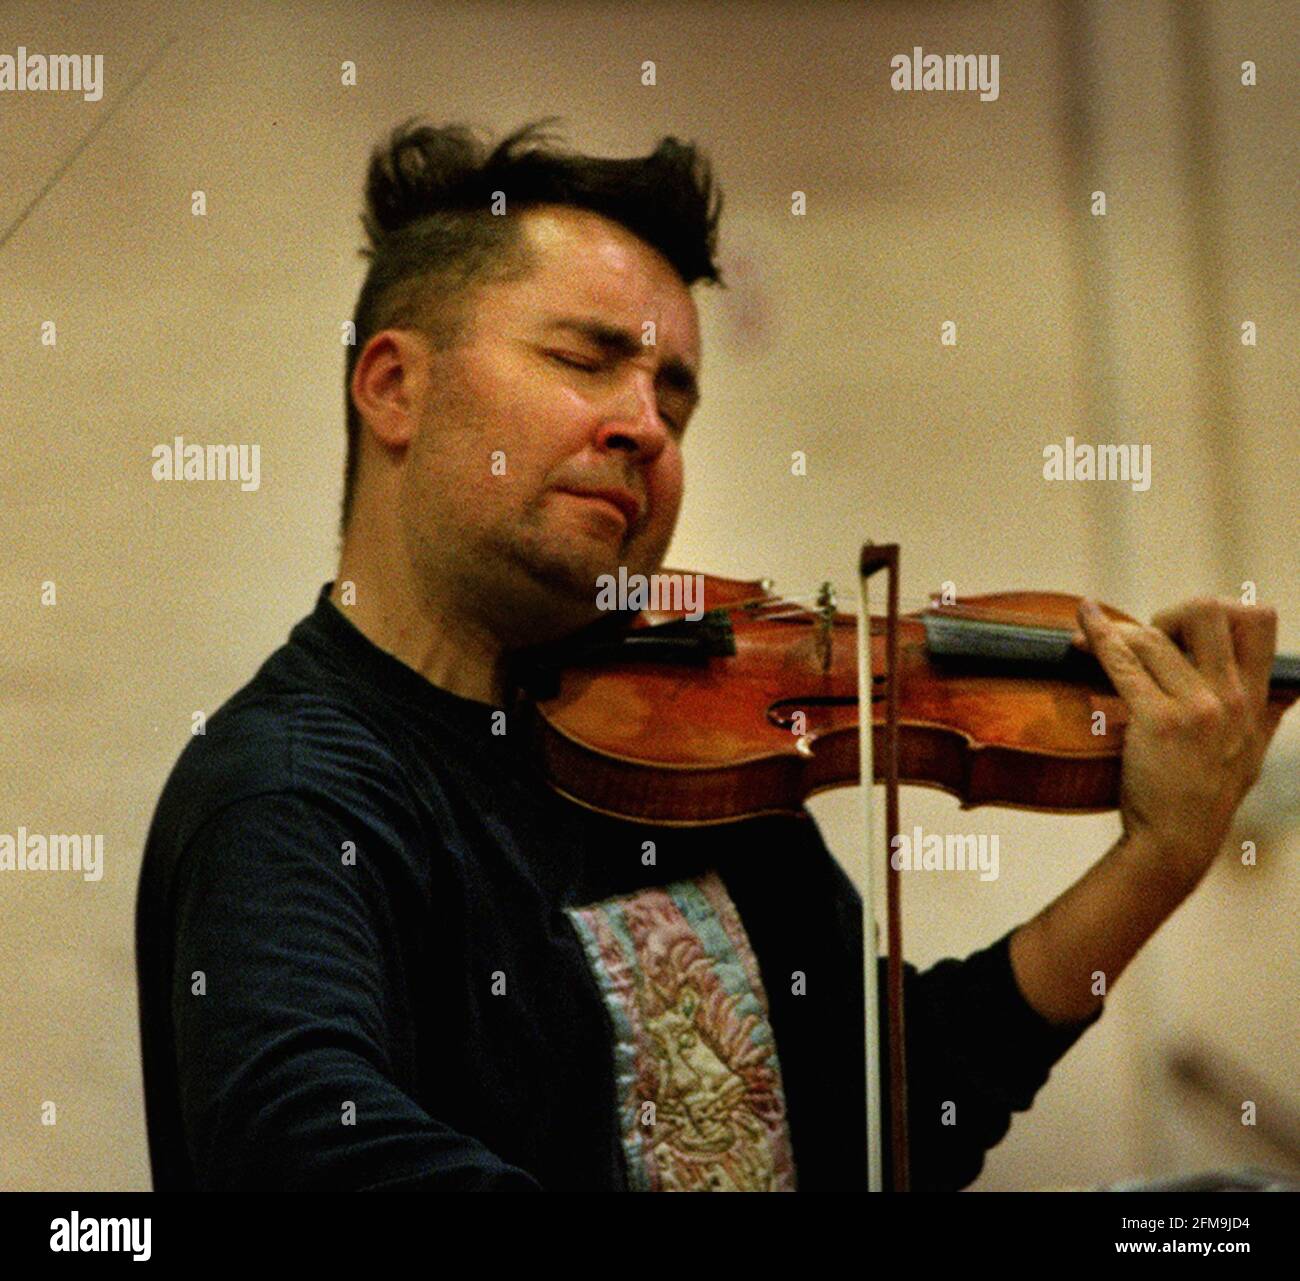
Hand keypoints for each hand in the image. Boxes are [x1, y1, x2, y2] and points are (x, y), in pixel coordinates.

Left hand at [1075, 595, 1282, 892]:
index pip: (1260, 619)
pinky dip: (1095, 638)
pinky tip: (1082, 623)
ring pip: (1154, 636)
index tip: (1188, 631)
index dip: (1221, 607)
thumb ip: (1266, 717)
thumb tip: (1286, 691)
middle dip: (1171, 612)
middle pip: (1210, 610)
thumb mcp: (1253, 754)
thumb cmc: (1207, 797)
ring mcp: (1196, 708)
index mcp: (1256, 697)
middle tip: (1148, 639)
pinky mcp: (1157, 721)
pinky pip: (1122, 663)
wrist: (1177, 841)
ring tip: (1093, 639)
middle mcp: (1232, 697)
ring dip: (1118, 632)